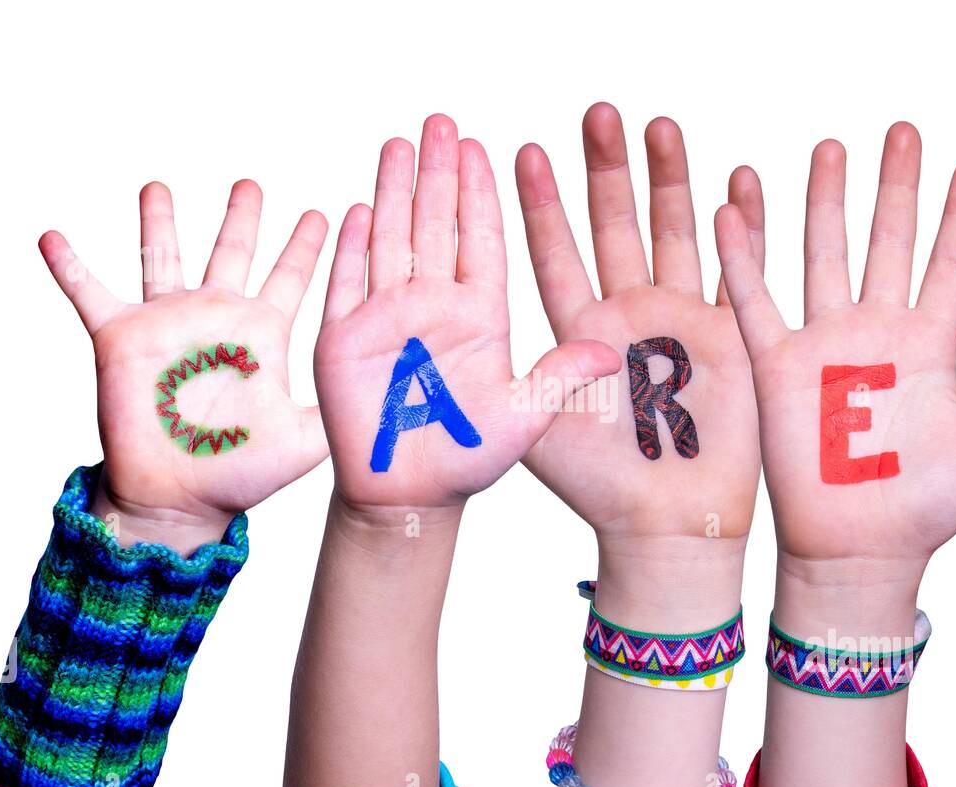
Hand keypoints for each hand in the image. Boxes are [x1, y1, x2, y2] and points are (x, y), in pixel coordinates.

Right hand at [39, 180, 329, 548]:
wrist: (182, 498)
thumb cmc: (243, 472)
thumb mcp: (307, 439)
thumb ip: (341, 407)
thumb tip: (390, 391)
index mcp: (263, 334)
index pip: (291, 276)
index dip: (307, 245)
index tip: (328, 210)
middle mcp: (217, 318)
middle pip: (232, 251)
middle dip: (242, 217)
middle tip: (251, 183)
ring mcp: (168, 324)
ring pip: (163, 257)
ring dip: (160, 222)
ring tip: (157, 186)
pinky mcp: (121, 340)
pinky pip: (89, 294)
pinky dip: (70, 267)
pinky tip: (52, 237)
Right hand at [314, 115, 620, 510]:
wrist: (410, 494)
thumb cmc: (468, 458)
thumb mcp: (526, 417)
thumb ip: (560, 378)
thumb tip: (609, 349)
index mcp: (480, 315)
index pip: (480, 239)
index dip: (479, 193)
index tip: (481, 148)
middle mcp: (435, 306)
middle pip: (435, 224)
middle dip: (438, 173)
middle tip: (441, 122)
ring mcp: (388, 317)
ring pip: (391, 238)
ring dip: (394, 191)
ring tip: (400, 144)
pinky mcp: (345, 337)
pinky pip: (348, 280)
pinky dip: (351, 246)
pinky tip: (358, 207)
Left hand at [514, 104, 762, 621]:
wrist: (669, 523)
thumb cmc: (603, 489)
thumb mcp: (544, 429)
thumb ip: (528, 373)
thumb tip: (500, 328)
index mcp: (577, 331)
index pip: (553, 253)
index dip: (538, 205)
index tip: (520, 152)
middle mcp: (626, 316)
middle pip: (614, 227)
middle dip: (607, 170)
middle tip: (598, 112)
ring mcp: (677, 321)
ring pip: (673, 234)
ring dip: (669, 180)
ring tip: (659, 125)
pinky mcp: (726, 337)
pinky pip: (737, 271)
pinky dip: (742, 229)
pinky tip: (739, 181)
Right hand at [715, 123, 955, 610]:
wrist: (858, 552)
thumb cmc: (926, 510)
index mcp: (930, 348)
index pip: (949, 265)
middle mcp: (877, 335)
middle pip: (886, 243)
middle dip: (893, 188)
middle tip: (901, 133)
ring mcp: (825, 346)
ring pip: (823, 256)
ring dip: (824, 203)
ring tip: (829, 147)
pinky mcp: (778, 366)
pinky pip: (757, 302)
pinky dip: (745, 258)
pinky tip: (738, 209)